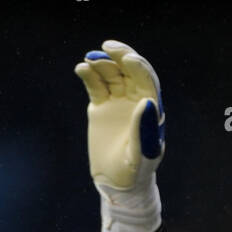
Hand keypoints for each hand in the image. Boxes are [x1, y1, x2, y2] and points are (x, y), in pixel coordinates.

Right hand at [75, 39, 164, 192]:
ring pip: (111, 74)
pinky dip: (89, 75)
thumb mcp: (140, 154)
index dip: (139, 68)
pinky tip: (82, 69)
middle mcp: (135, 100)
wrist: (117, 183)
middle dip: (120, 56)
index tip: (128, 59)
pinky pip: (95, 85)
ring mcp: (117, 101)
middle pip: (129, 71)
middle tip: (108, 47)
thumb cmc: (135, 172)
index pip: (147, 81)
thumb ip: (144, 130)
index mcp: (150, 110)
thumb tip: (147, 102)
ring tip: (89, 60)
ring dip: (102, 64)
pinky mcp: (101, 106)